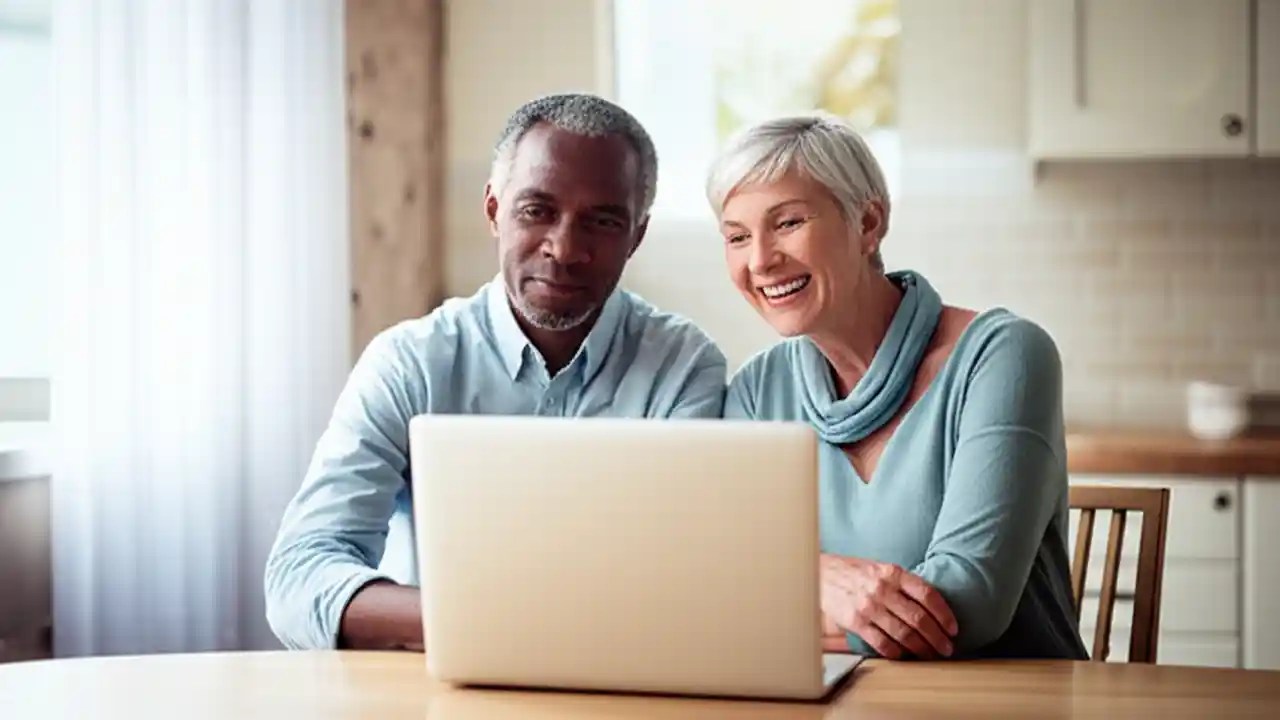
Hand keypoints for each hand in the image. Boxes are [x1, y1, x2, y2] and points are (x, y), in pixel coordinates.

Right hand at [820, 554, 957, 659]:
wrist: (819, 573)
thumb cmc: (853, 572)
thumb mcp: (880, 568)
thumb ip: (902, 583)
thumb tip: (930, 606)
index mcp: (892, 572)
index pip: (927, 595)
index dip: (944, 614)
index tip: (953, 628)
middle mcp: (882, 589)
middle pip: (919, 618)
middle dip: (937, 637)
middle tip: (947, 648)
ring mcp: (868, 606)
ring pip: (903, 633)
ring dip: (921, 648)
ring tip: (930, 655)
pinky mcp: (855, 622)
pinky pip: (882, 642)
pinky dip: (896, 652)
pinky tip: (904, 655)